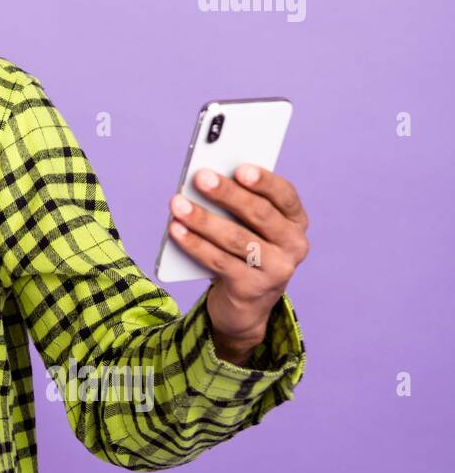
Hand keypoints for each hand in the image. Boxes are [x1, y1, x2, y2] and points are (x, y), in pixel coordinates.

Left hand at [167, 164, 310, 360]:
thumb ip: (237, 205)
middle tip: (200, 177)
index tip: (240, 168)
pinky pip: (218, 261)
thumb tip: (204, 182)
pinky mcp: (252, 288)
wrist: (245, 304)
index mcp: (296, 221)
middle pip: (260, 214)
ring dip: (203, 219)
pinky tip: (176, 230)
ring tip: (177, 204)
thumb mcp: (249, 226)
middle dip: (227, 194)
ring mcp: (276, 269)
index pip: (285, 195)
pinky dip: (194, 244)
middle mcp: (293, 245)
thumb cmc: (244, 250)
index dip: (264, 181)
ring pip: (236, 238)